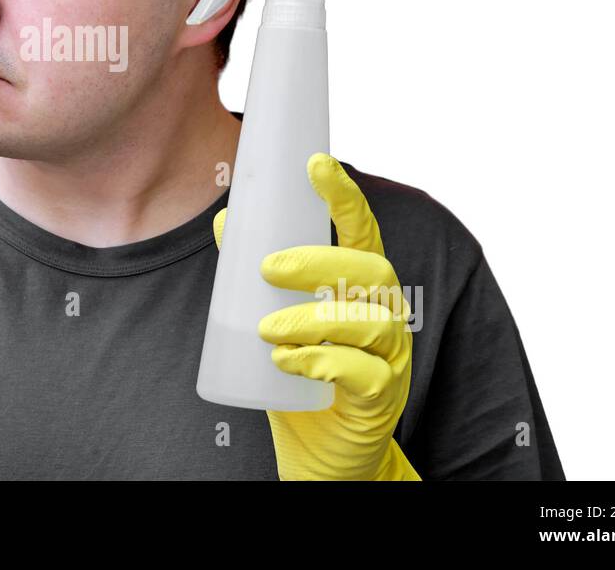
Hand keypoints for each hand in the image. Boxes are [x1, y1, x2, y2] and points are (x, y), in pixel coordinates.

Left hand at [212, 152, 419, 480]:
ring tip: (269, 330)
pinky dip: (325, 362)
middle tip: (268, 269)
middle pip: (371, 268)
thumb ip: (253, 273)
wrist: (320, 450)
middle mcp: (384, 312)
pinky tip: (289, 362)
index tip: (317, 163)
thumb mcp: (273, 316)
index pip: (361, 230)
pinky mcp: (381, 397)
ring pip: (370, 320)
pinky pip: (365, 373)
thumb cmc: (300, 372)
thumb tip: (225, 221)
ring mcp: (389, 356)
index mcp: (360, 285)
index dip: (343, 195)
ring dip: (313, 318)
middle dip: (319, 262)